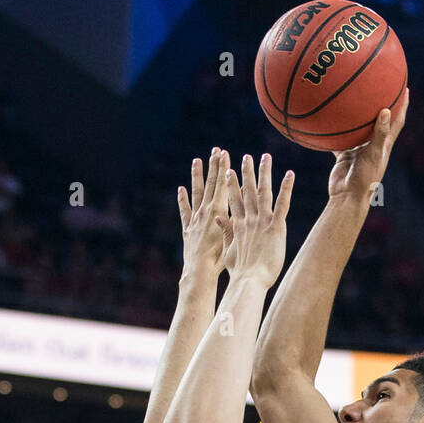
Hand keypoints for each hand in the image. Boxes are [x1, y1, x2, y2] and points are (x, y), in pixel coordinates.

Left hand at [178, 147, 229, 275]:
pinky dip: (182, 199)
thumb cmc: (221, 259)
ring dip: (197, 176)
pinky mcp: (187, 229)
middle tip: (215, 150)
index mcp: (218, 212)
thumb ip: (234, 218)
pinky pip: (184, 211)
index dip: (223, 168)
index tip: (225, 154)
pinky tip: (181, 188)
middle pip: (210, 184)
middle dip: (214, 166)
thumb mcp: (232, 238)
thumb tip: (242, 201)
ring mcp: (195, 219)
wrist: (200, 272)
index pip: (222, 185)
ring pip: (196, 193)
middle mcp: (205, 212)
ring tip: (197, 160)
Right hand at [217, 153, 293, 287]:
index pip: (234, 200)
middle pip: (247, 192)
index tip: (229, 170)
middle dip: (246, 173)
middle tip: (246, 157)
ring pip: (263, 192)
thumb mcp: (229, 251)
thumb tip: (217, 218)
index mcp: (238, 226)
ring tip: (265, 157)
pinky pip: (282, 204)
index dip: (232, 185)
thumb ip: (226, 232)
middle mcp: (249, 220)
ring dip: (264, 174)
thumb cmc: (241, 272)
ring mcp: (262, 222)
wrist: (249, 281)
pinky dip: (286, 188)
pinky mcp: (276, 227)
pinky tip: (289, 174)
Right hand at [328, 87, 408, 205]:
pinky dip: (335, 131)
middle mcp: (372, 145)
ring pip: (359, 128)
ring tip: (354, 98)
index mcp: (384, 145)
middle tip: (381, 86)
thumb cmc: (364, 179)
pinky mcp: (345, 155)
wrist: (347, 197)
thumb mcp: (373, 155)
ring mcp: (358, 150)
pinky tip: (328, 119)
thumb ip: (379, 134)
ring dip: (358, 116)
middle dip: (382, 105)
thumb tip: (385, 110)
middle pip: (380, 120)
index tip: (405, 88)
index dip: (403, 105)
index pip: (397, 121)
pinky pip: (339, 139)